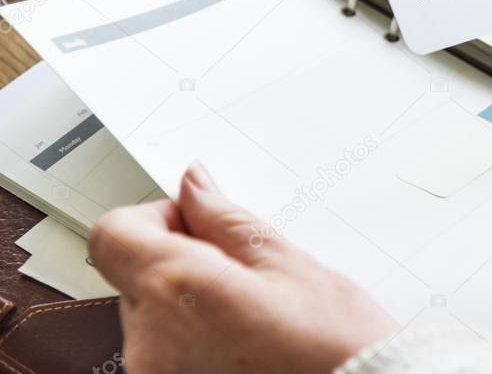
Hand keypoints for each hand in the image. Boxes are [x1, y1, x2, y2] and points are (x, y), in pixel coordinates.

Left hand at [88, 163, 396, 373]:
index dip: (156, 217)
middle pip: (135, 273)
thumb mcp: (287, 261)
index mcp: (177, 289)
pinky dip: (193, 338)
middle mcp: (149, 341)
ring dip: (188, 303)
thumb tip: (193, 185)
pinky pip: (163, 350)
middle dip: (182, 261)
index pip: (112, 232)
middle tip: (244, 274)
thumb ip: (225, 219)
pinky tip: (243, 341)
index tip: (198, 225)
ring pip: (151, 313)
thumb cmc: (335, 344)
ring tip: (251, 315)